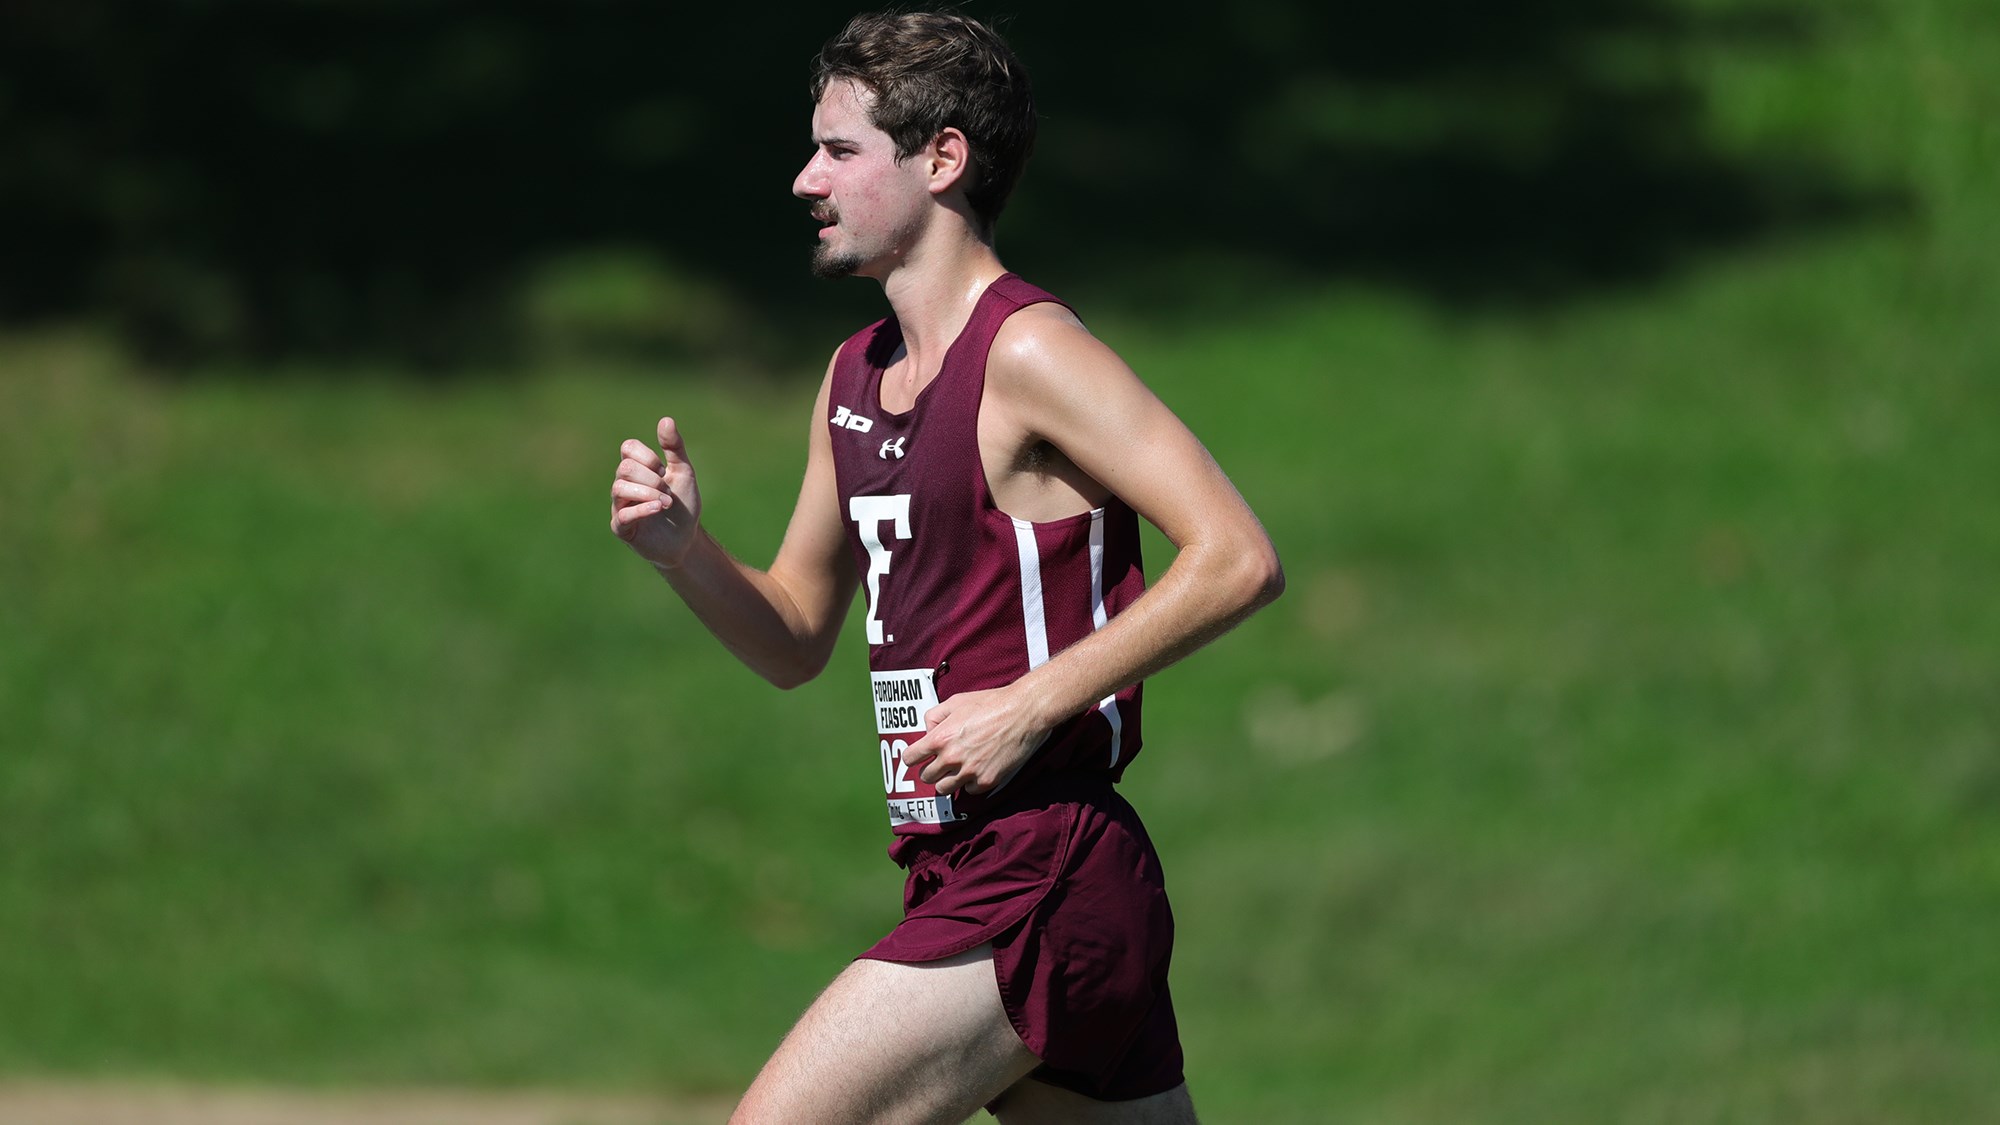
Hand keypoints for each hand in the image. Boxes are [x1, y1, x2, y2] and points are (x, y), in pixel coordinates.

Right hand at [610, 417, 701, 567]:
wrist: (687, 538)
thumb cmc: (683, 504)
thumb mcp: (683, 472)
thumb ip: (674, 447)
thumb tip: (666, 419)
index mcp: (637, 469)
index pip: (628, 447)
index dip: (647, 455)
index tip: (663, 469)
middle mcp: (624, 485)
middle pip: (625, 468)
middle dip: (650, 478)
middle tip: (667, 490)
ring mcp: (620, 506)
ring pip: (619, 488)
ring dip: (648, 493)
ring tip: (667, 503)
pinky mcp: (622, 528)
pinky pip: (621, 515)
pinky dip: (641, 509)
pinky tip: (659, 509)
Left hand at [905, 687, 1048, 796]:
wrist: (1024, 712)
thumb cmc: (991, 703)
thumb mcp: (956, 701)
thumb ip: (935, 716)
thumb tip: (927, 731)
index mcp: (940, 737)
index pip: (910, 758)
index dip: (913, 757)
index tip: (919, 757)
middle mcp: (951, 758)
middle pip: (926, 777)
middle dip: (931, 769)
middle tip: (942, 761)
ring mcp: (969, 772)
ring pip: (944, 789)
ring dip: (948, 780)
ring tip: (958, 768)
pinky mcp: (987, 781)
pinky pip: (969, 790)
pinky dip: (971, 783)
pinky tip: (978, 769)